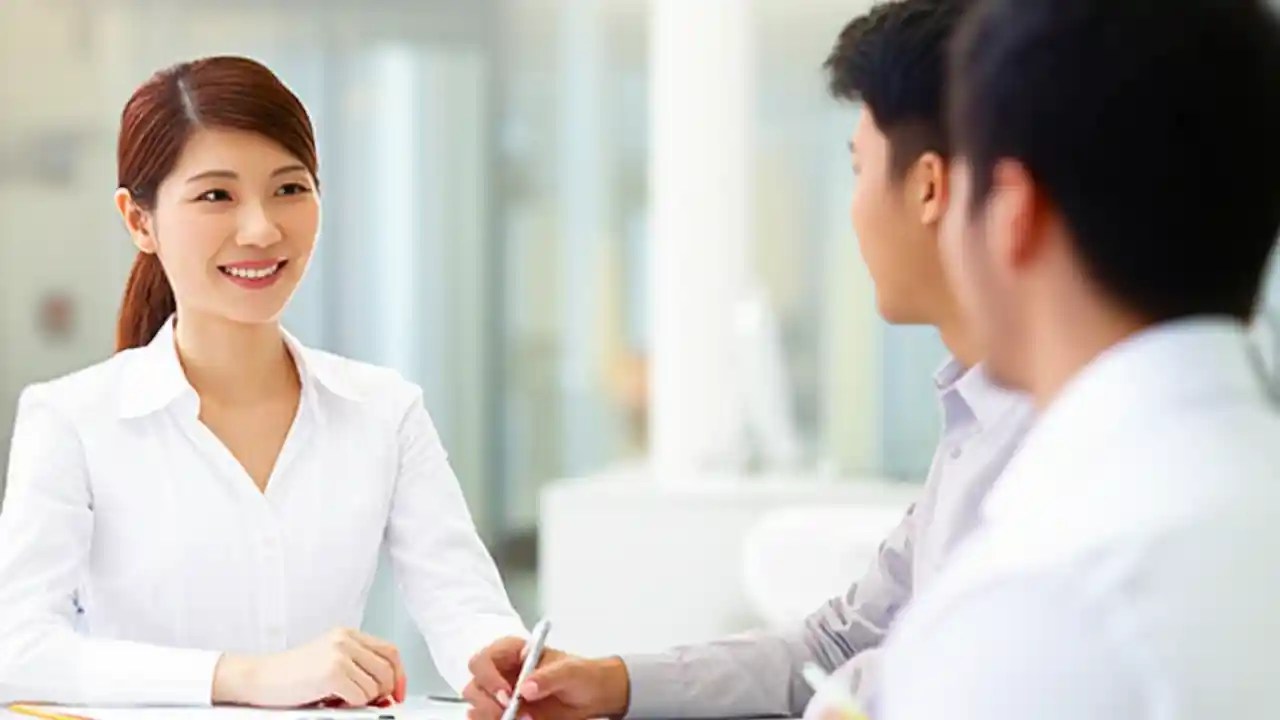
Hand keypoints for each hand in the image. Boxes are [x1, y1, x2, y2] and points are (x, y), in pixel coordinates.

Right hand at [212, 627, 406, 707]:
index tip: (398, 692)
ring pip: (376, 686)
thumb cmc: (292, 674)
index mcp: (347, 634)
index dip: (399, 674)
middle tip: (368, 702)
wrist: (260, 678)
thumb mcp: (330, 661)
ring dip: (363, 701)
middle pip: (388, 669)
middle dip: (384, 692)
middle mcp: (345, 639)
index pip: (390, 651)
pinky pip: (360, 697)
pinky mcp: (332, 672)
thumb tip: (388, 691)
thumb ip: (359, 668)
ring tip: (340, 700)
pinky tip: (332, 702)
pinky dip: (350, 706)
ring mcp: (339, 654)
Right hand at [463, 637, 629, 719]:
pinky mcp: (508, 714)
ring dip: (490, 715)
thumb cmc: (581, 674)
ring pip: (477, 707)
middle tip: (509, 712)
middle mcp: (502, 674)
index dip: (489, 677)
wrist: (594, 696)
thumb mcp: (571, 671)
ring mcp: (503, 696)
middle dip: (487, 702)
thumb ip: (549, 676)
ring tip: (521, 719)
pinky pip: (489, 719)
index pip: (484, 660)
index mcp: (512, 653)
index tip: (507, 694)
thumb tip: (527, 687)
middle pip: (474, 686)